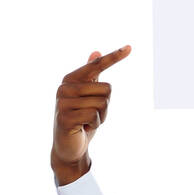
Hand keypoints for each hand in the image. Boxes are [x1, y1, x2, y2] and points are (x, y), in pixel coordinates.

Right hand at [52, 45, 130, 171]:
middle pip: (107, 89)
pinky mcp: (65, 117)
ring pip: (102, 103)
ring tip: (86, 122)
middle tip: (91, 115)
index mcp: (71, 79)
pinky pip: (94, 116)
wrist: (68, 146)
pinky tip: (83, 128)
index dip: (114, 57)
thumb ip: (90, 76)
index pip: (96, 66)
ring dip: (100, 116)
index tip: (131, 47)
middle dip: (105, 106)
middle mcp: (65, 87)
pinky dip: (94, 125)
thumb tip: (96, 52)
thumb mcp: (88, 97)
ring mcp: (63, 102)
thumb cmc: (81, 120)